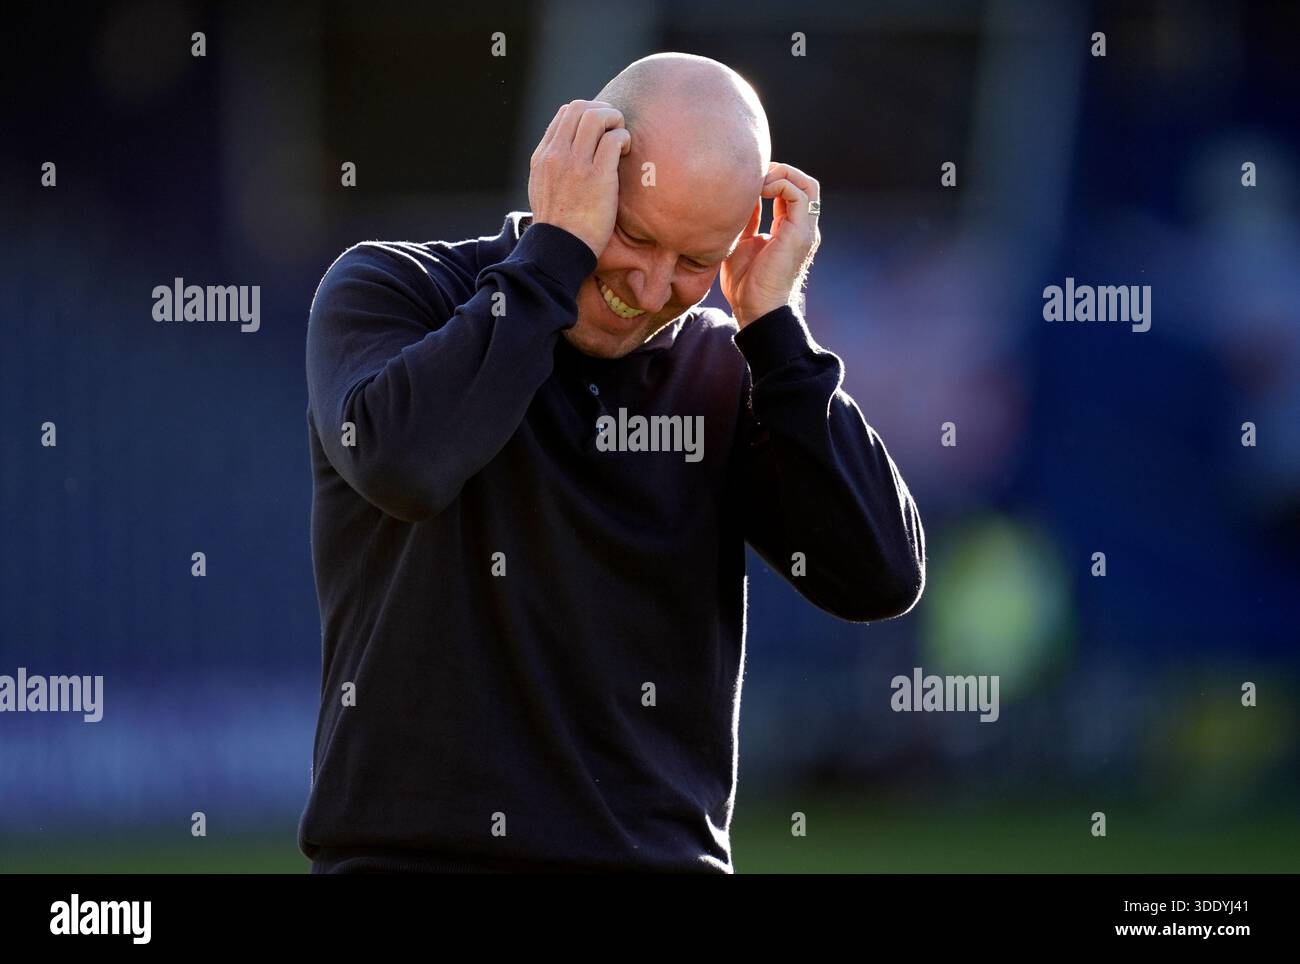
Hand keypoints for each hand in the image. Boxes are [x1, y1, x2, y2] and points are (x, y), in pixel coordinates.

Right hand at [528, 100, 631, 258]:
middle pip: (580, 107)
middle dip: (603, 111)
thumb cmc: (559, 225)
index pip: (565, 114)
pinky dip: (624, 138)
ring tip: (622, 140)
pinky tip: (627, 152)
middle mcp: (557, 154)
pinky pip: (614, 139)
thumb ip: (553, 166)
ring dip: (615, 121)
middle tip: (615, 128)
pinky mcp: (598, 176)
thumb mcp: (542, 189)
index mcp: (543, 156)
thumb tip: (568, 150)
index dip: (587, 114)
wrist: (560, 249)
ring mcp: (576, 164)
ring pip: (597, 117)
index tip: (600, 130)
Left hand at [721, 162, 820, 326]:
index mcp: (790, 230)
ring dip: (781, 175)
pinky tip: (759, 193)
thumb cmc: (745, 285)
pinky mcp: (800, 233)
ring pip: (807, 185)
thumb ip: (746, 220)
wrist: (755, 310)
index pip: (791, 192)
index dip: (772, 179)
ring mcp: (804, 230)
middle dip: (780, 172)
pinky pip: (798, 195)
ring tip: (758, 183)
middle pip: (804, 183)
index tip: (748, 181)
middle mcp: (802, 228)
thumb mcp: (741, 243)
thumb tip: (742, 196)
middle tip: (755, 177)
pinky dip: (779, 185)